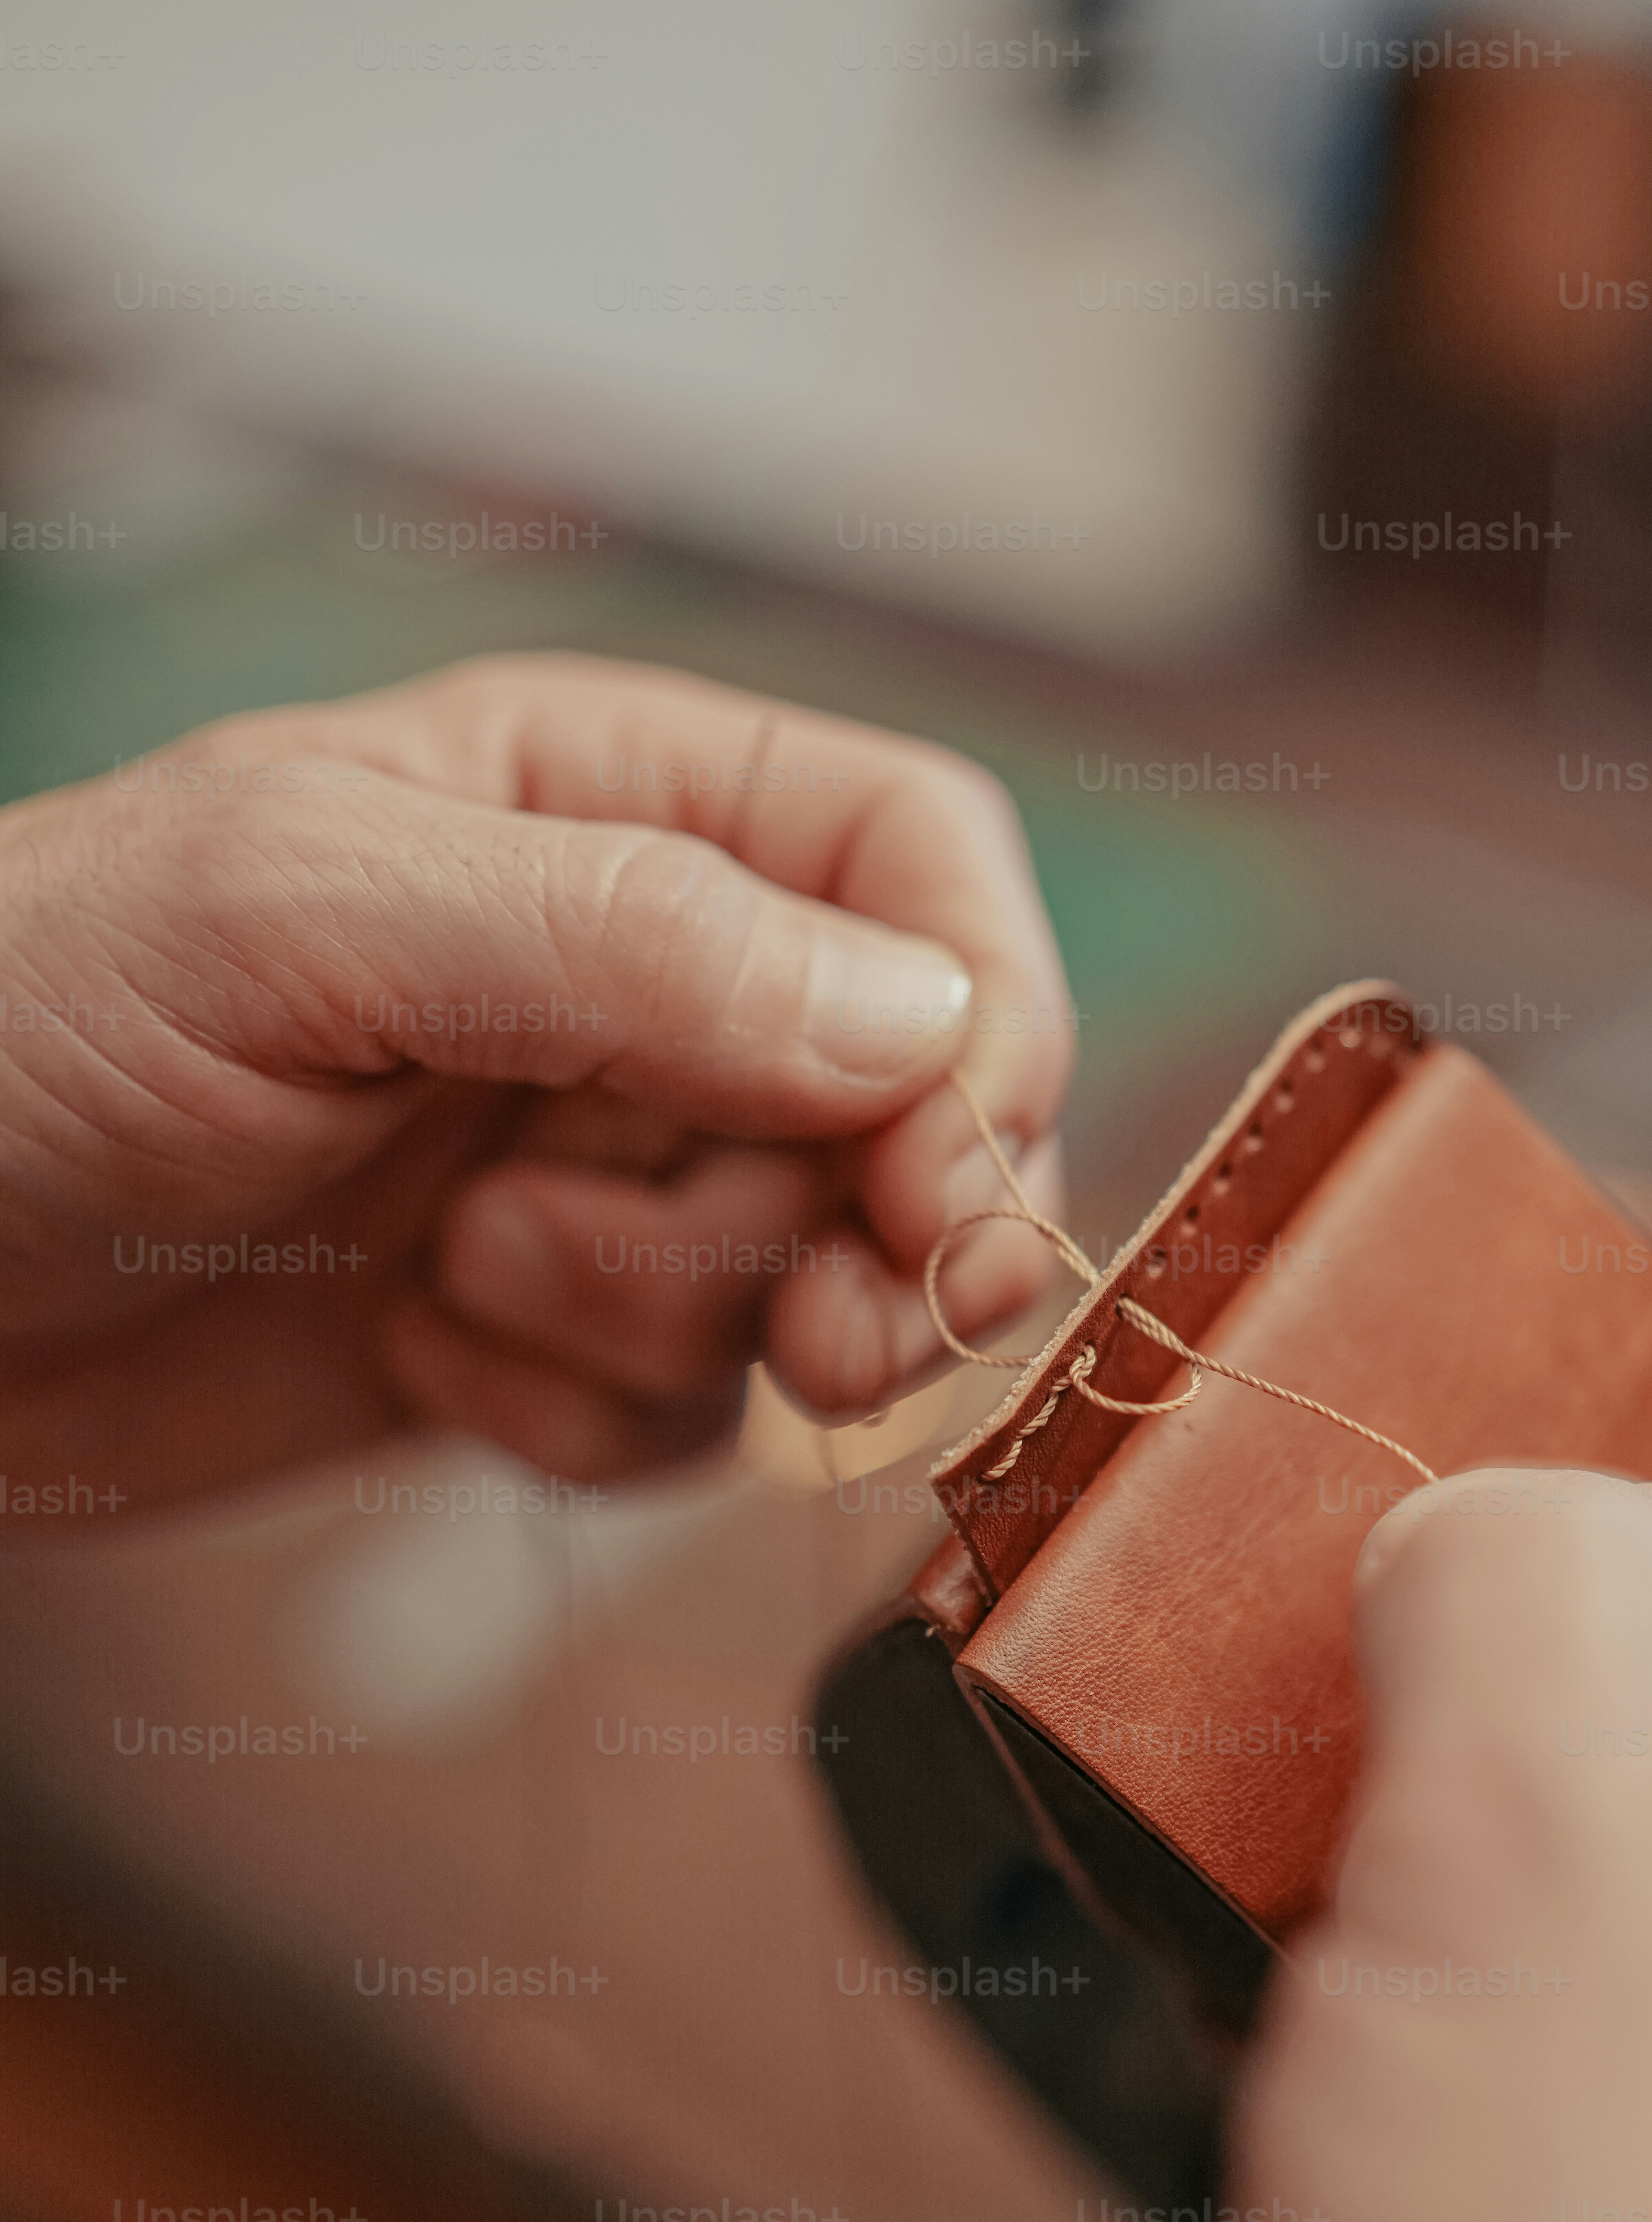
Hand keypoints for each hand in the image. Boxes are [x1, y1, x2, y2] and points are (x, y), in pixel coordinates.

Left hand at [0, 652, 1073, 1510]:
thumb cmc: (15, 1014)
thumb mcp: (301, 910)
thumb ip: (622, 937)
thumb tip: (923, 1020)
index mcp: (606, 799)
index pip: (924, 868)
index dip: (985, 1027)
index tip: (941, 1190)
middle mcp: (637, 974)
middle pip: (919, 1100)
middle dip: (884, 1235)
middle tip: (824, 1338)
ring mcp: (596, 1158)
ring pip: (817, 1275)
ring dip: (677, 1326)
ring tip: (467, 1284)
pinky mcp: (540, 1327)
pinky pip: (690, 1408)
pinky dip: (587, 1422)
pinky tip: (430, 1365)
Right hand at [1157, 1473, 1651, 2221]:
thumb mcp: (1550, 1834)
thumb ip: (1521, 1586)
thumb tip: (1487, 1534)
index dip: (1585, 1557)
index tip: (1391, 1610)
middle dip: (1484, 1782)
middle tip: (1317, 1828)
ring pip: (1622, 1975)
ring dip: (1435, 1960)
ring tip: (1310, 2019)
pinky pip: (1583, 2161)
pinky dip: (1444, 2127)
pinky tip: (1343, 2175)